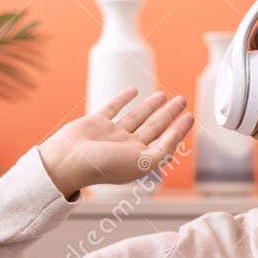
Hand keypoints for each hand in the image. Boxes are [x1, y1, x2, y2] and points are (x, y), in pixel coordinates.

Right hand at [38, 88, 194, 199]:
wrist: (68, 161)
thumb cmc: (103, 166)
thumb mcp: (141, 162)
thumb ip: (161, 150)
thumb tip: (176, 136)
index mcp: (138, 160)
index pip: (164, 142)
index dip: (178, 130)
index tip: (189, 116)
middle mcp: (126, 148)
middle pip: (154, 128)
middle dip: (169, 114)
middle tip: (182, 100)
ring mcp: (111, 135)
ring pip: (136, 117)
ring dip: (150, 106)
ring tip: (164, 95)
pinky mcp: (96, 123)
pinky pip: (113, 108)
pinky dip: (123, 99)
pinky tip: (134, 90)